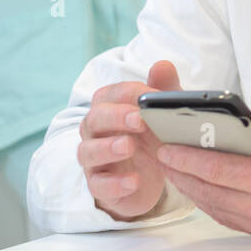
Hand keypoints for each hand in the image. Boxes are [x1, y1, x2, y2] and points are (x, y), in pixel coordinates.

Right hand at [80, 60, 181, 219]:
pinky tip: (134, 181)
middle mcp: (95, 132)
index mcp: (109, 109)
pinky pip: (99, 185)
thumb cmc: (150, 138)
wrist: (147, 179)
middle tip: (140, 119)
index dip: (131, 94)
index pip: (111, 94)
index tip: (153, 97)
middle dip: (115, 117)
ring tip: (130, 146)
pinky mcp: (100, 186)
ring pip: (88, 151)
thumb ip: (162, 90)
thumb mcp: (161, 114)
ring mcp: (94, 160)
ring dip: (107, 147)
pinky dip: (115, 183)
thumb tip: (163, 65)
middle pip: (94, 119)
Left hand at [154, 106, 250, 239]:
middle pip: (209, 191)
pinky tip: (198, 184)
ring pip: (213, 206)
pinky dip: (207, 199)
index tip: (167, 148)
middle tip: (159, 154)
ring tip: (173, 166)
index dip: (189, 158)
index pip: (219, 170)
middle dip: (181, 172)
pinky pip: (225, 215)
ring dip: (190, 187)